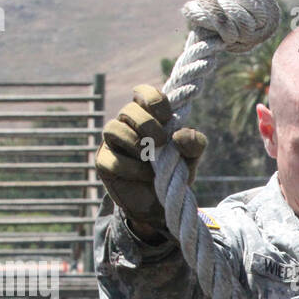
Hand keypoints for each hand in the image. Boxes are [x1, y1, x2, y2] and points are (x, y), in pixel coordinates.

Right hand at [96, 84, 206, 238]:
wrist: (161, 205)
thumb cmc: (173, 173)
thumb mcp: (190, 158)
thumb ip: (194, 143)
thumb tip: (182, 134)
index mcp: (148, 116)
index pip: (143, 93)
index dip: (154, 100)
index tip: (168, 117)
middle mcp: (127, 124)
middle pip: (128, 109)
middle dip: (148, 124)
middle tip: (162, 142)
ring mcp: (112, 143)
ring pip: (113, 128)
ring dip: (136, 143)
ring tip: (152, 160)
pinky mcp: (104, 163)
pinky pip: (112, 159)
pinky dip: (132, 167)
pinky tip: (146, 176)